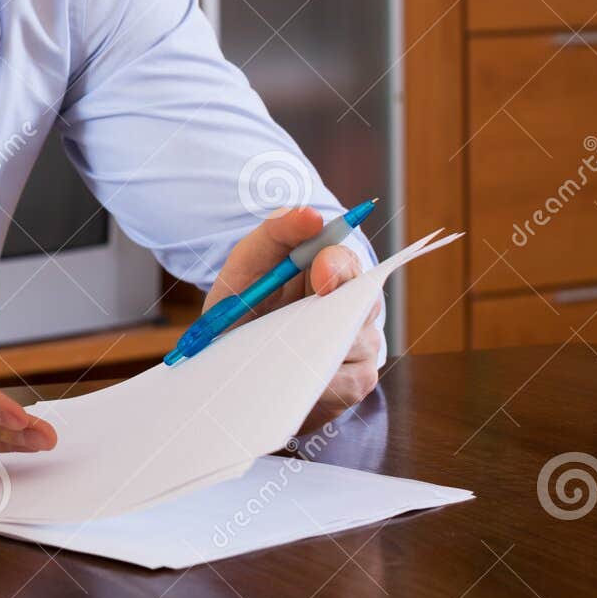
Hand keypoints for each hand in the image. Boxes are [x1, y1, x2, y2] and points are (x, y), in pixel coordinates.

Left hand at [202, 206, 378, 431]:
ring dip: (316, 350)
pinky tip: (291, 378)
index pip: (347, 261)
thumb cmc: (246, 300)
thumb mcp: (249, 262)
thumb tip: (310, 214)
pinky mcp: (355, 380)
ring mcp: (359, 342)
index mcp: (329, 267)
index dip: (337, 267)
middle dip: (330, 313)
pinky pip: (348, 383)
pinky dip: (317, 382)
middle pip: (364, 304)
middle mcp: (353, 303)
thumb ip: (276, 232)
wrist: (233, 353)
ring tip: (278, 354)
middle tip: (296, 325)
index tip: (321, 275)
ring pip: (356, 345)